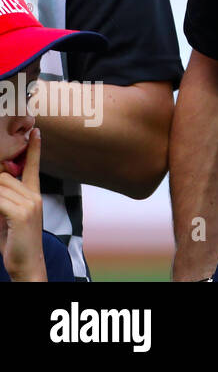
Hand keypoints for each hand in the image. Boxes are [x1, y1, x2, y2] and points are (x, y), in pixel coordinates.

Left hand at [0, 128, 45, 280]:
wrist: (27, 263)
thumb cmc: (16, 242)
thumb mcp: (9, 217)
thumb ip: (5, 199)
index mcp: (33, 195)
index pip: (34, 166)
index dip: (34, 148)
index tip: (36, 132)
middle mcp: (34, 196)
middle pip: (5, 176)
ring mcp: (30, 204)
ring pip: (0, 186)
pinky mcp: (21, 214)